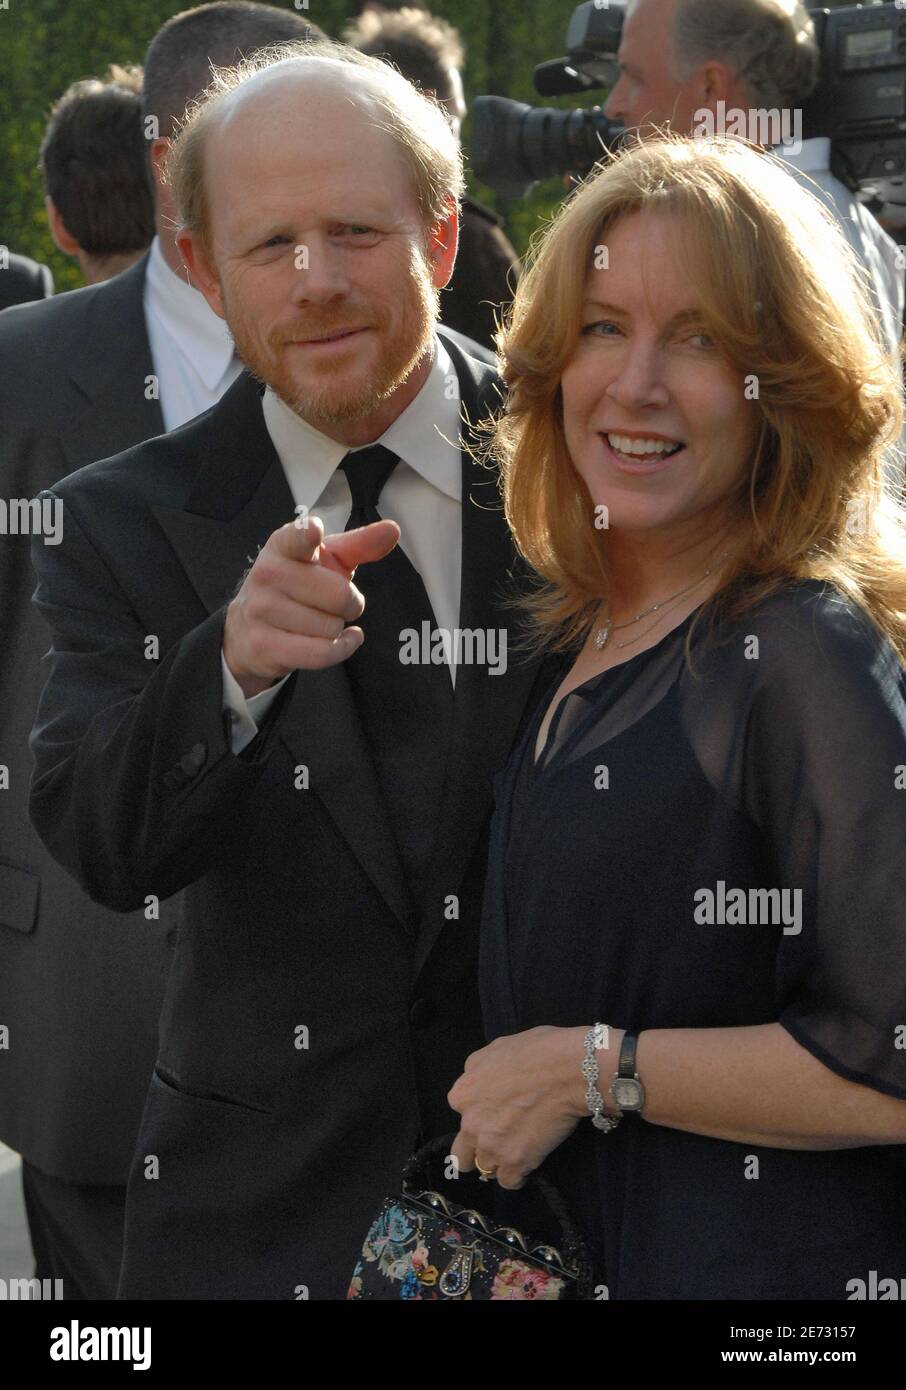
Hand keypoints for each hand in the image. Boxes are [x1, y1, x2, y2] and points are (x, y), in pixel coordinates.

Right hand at [222, 513, 398, 696]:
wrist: (249, 629)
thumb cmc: (298, 586)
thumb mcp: (326, 561)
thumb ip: (359, 545)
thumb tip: (393, 530)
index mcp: (283, 546)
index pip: (297, 538)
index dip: (308, 534)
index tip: (314, 531)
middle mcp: (267, 574)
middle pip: (339, 595)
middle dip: (350, 604)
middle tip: (337, 604)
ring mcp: (261, 610)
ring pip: (331, 627)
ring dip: (336, 628)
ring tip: (319, 621)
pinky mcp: (264, 645)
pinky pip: (322, 653)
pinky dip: (342, 649)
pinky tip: (344, 640)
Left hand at [448, 1025, 594, 1189]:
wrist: (570, 1070)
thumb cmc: (539, 1051)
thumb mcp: (497, 1048)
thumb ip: (478, 1068)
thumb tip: (478, 1080)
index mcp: (462, 1094)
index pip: (461, 1115)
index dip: (479, 1116)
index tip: (496, 1114)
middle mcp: (470, 1124)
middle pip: (463, 1154)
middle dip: (477, 1150)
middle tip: (499, 1141)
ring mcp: (491, 1146)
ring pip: (485, 1169)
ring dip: (500, 1162)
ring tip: (520, 1149)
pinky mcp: (515, 1162)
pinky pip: (509, 1182)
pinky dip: (518, 1176)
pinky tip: (529, 1162)